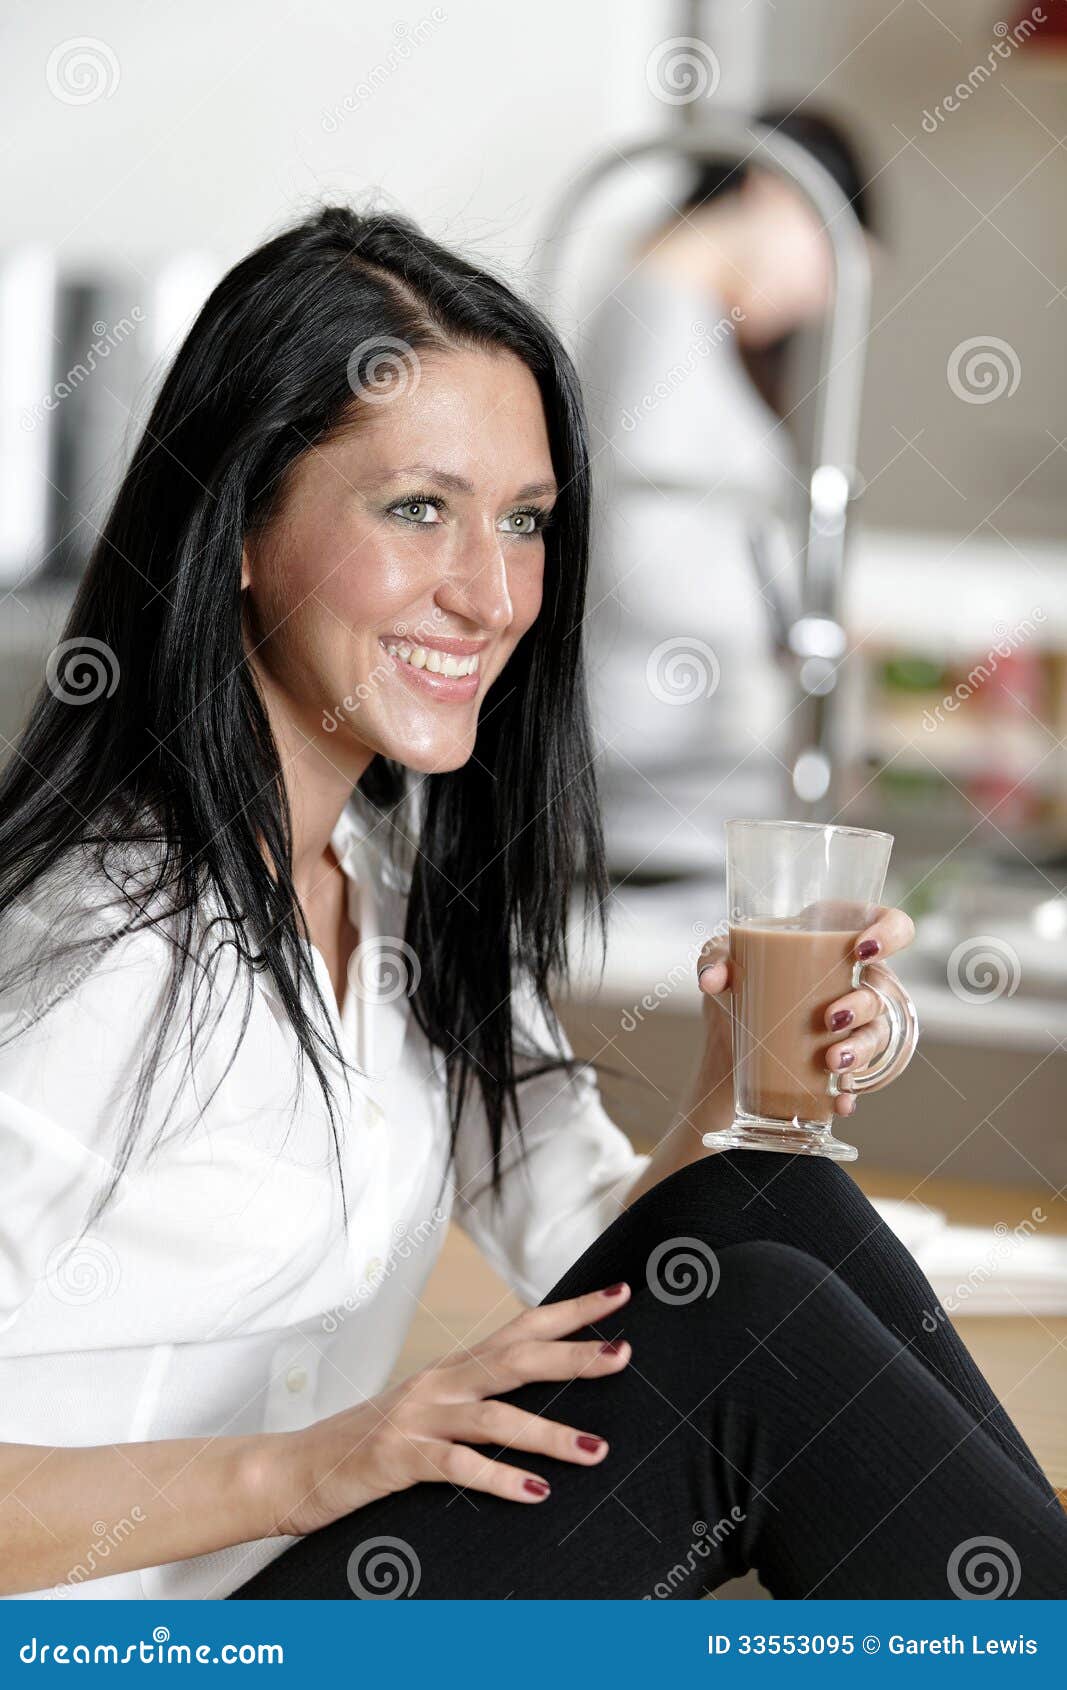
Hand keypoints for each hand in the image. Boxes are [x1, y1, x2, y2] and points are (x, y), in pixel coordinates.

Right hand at [261, 1283, 632, 1536]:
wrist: (294, 1469)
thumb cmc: (367, 1447)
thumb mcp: (427, 1417)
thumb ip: (473, 1406)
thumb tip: (533, 1407)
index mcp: (452, 1371)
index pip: (522, 1329)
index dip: (570, 1312)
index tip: (618, 1296)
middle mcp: (440, 1384)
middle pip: (517, 1358)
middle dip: (574, 1355)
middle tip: (623, 1353)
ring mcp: (418, 1418)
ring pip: (496, 1416)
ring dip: (551, 1433)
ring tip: (597, 1449)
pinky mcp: (400, 1457)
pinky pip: (458, 1466)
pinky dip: (499, 1477)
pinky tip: (535, 1492)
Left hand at [694, 904, 915, 1119]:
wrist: (729, 1042)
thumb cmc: (739, 982)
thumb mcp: (723, 961)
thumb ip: (715, 957)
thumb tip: (713, 978)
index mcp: (837, 942)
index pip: (889, 926)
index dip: (891, 933)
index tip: (862, 950)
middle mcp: (854, 981)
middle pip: (880, 988)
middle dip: (861, 1005)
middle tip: (830, 1019)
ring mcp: (854, 1024)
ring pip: (875, 1034)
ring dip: (860, 1050)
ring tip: (831, 1062)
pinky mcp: (842, 1061)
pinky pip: (859, 1079)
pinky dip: (849, 1091)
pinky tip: (839, 1102)